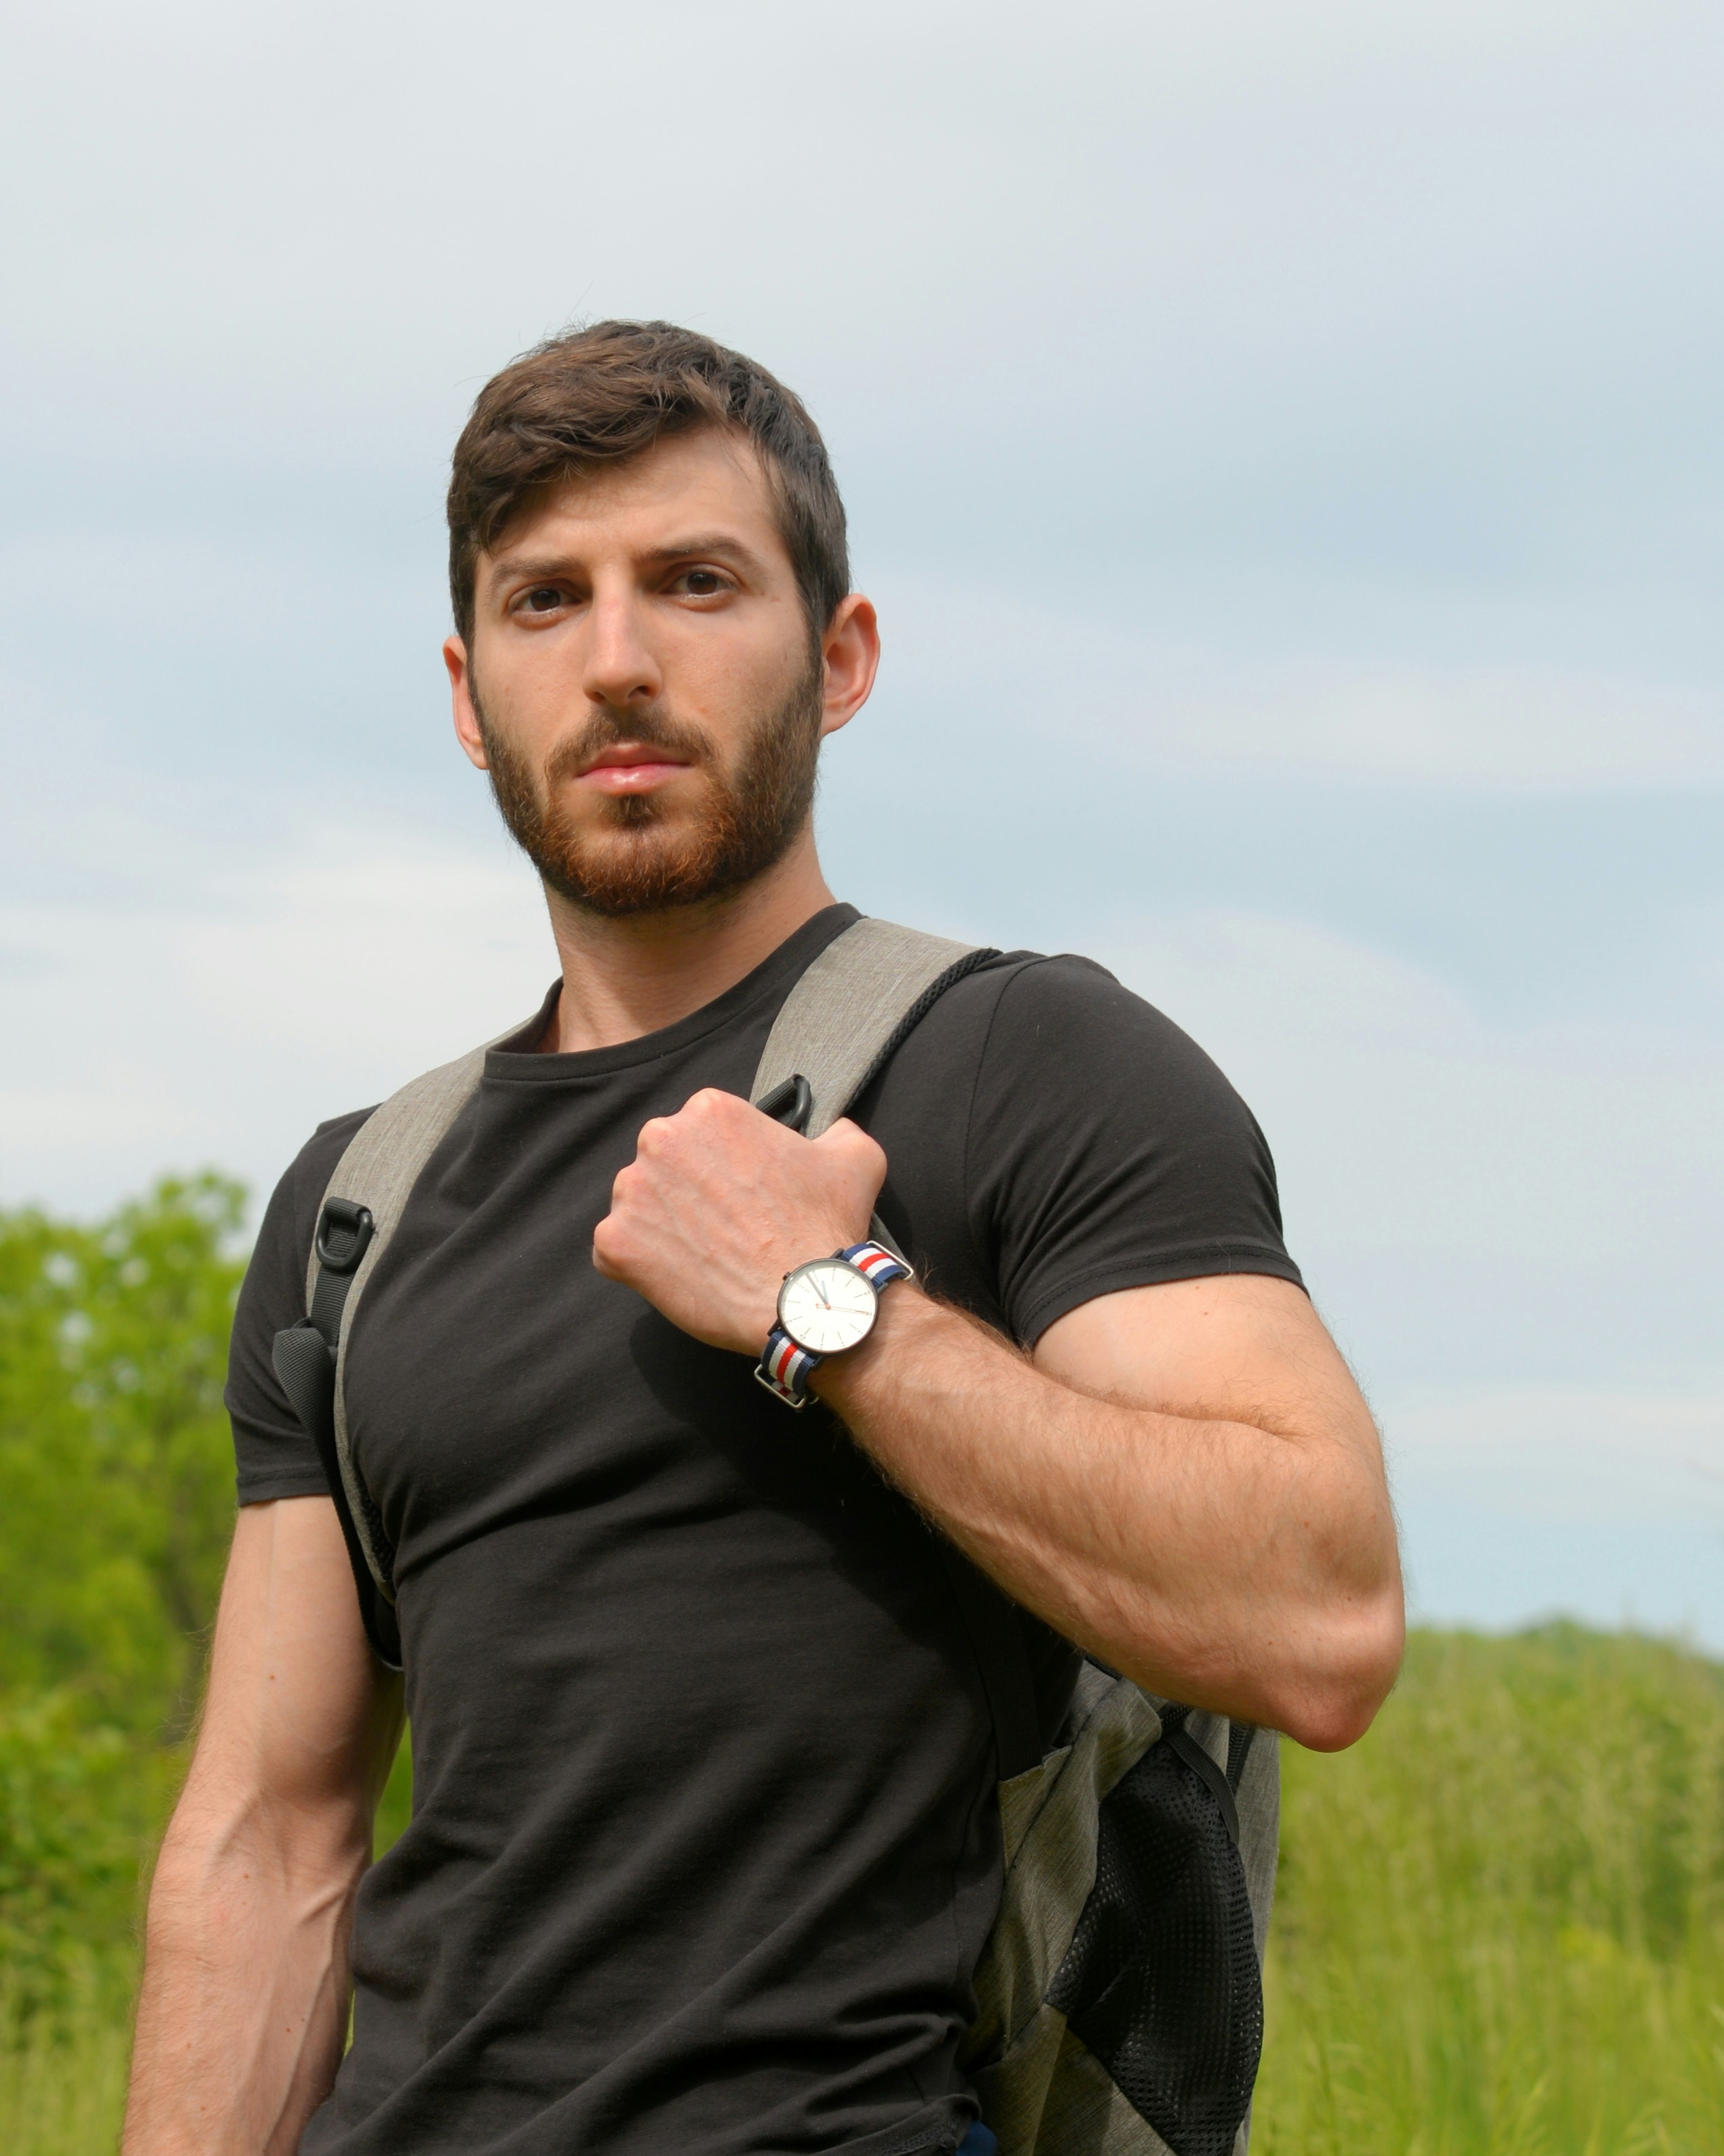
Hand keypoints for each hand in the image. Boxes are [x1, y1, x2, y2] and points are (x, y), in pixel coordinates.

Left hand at [592, 1089, 887, 1355]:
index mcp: (710, 1111)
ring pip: (638, 1204)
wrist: (806, 1301)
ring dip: (663, 1225)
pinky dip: (641, 1265)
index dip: (725, 1163)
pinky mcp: (616, 1244)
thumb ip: (836, 1130)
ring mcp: (632, 1193)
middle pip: (664, 1161)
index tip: (743, 1190)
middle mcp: (662, 1140)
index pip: (703, 1130)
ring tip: (706, 1254)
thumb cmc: (826, 1228)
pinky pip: (616, 1251)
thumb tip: (831, 1130)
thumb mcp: (854, 1157)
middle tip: (725, 1224)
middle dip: (687, 1189)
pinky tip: (683, 1276)